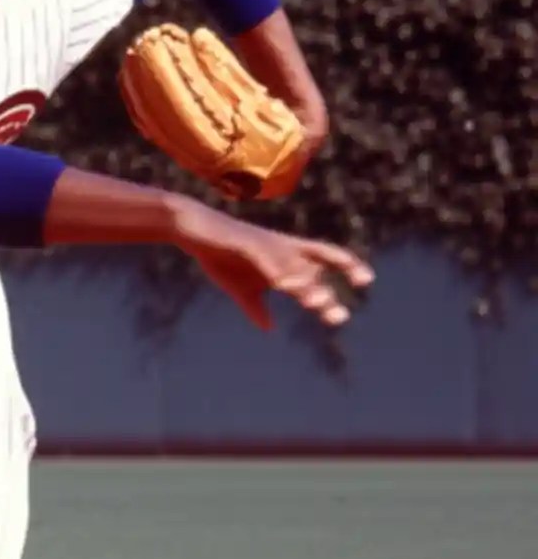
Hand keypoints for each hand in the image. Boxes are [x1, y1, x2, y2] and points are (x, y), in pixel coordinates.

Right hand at [170, 197, 374, 329]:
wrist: (192, 230)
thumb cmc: (219, 255)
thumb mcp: (239, 288)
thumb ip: (256, 307)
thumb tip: (269, 328)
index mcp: (284, 254)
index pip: (323, 257)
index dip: (346, 264)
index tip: (366, 280)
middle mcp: (281, 247)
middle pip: (315, 264)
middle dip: (332, 282)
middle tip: (341, 313)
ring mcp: (264, 244)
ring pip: (292, 265)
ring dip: (305, 285)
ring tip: (319, 303)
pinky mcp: (246, 243)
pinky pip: (266, 259)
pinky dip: (277, 271)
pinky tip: (285, 285)